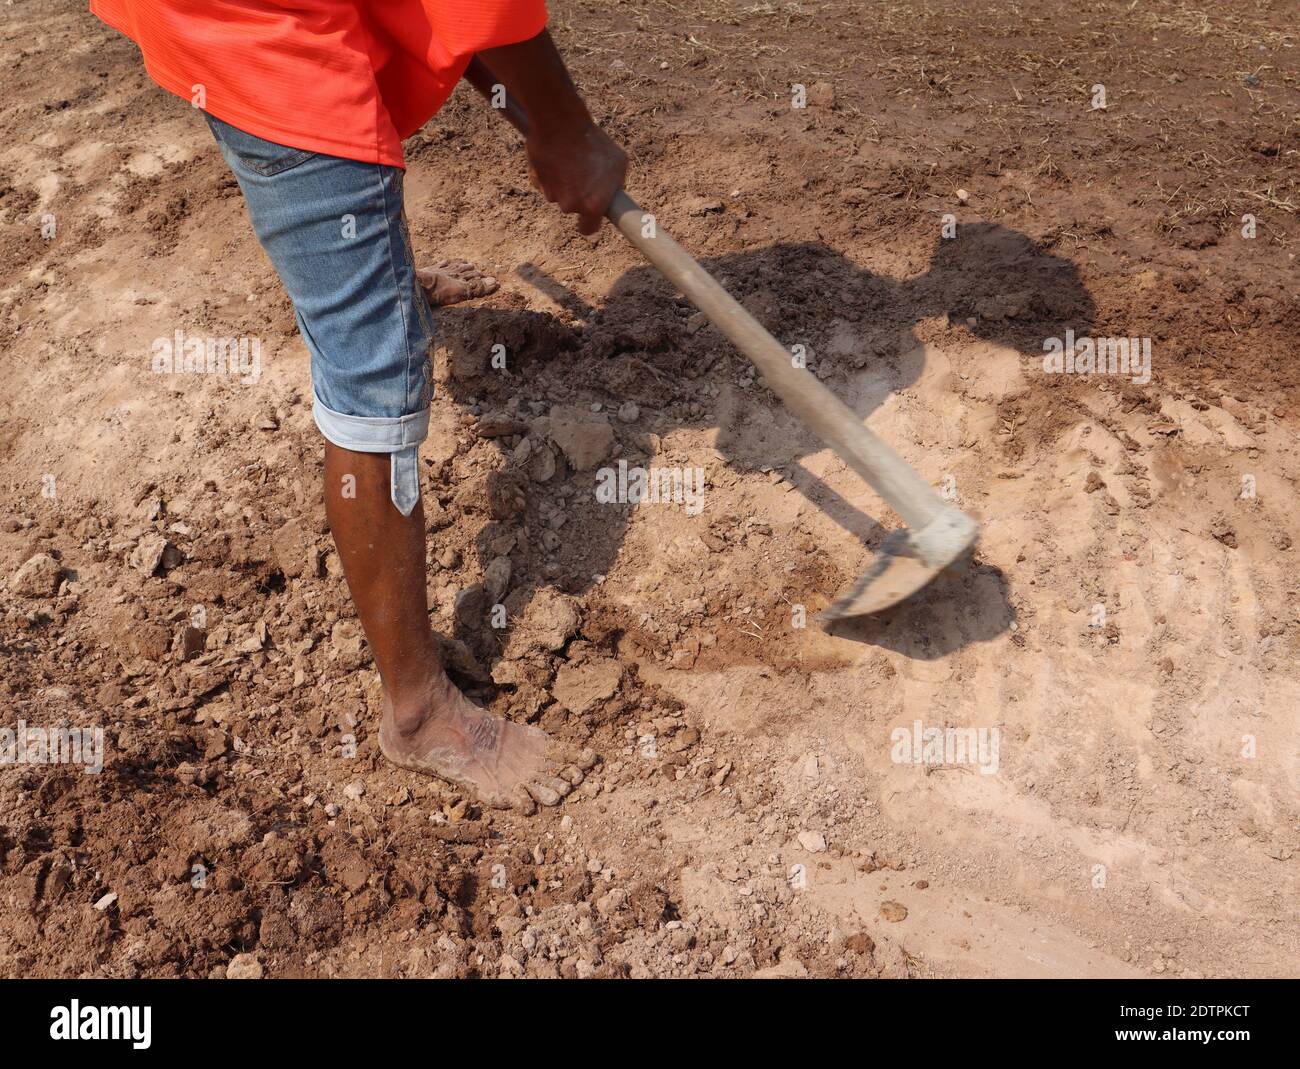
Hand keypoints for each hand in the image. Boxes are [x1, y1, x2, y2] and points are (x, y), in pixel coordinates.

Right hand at [525, 119, 626, 235]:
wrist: (562, 124)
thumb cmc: (594, 143)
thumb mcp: (619, 163)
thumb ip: (616, 184)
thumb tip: (613, 192)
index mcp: (591, 207)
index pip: (588, 229)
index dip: (589, 222)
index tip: (590, 215)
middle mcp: (570, 205)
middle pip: (572, 207)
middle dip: (577, 194)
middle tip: (583, 173)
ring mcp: (551, 194)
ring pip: (558, 193)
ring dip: (563, 182)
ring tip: (570, 159)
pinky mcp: (536, 181)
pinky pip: (545, 181)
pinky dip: (549, 172)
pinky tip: (556, 156)